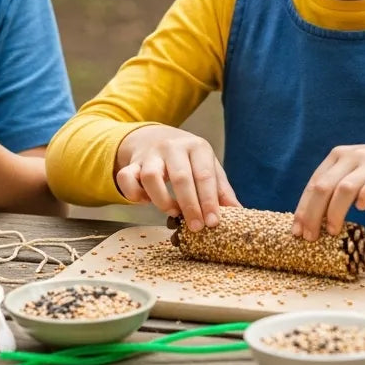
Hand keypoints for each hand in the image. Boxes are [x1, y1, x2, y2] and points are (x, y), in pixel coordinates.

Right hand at [114, 125, 238, 230]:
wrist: (154, 137)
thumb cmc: (188, 159)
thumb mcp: (208, 166)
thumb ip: (221, 189)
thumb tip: (238, 212)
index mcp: (197, 147)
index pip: (205, 175)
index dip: (209, 201)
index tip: (213, 222)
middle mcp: (173, 147)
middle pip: (180, 177)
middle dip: (189, 206)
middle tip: (196, 227)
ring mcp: (150, 155)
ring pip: (151, 177)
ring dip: (161, 200)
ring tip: (171, 212)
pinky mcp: (132, 163)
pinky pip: (126, 178)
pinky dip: (134, 194)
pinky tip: (146, 201)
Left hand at [292, 139, 364, 240]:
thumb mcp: (356, 172)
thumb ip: (337, 187)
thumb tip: (314, 219)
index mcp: (338, 157)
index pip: (313, 184)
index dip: (303, 209)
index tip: (297, 232)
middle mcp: (351, 156)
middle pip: (323, 188)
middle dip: (312, 215)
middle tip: (310, 238)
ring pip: (343, 189)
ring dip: (334, 213)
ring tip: (332, 231)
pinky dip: (364, 198)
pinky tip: (362, 209)